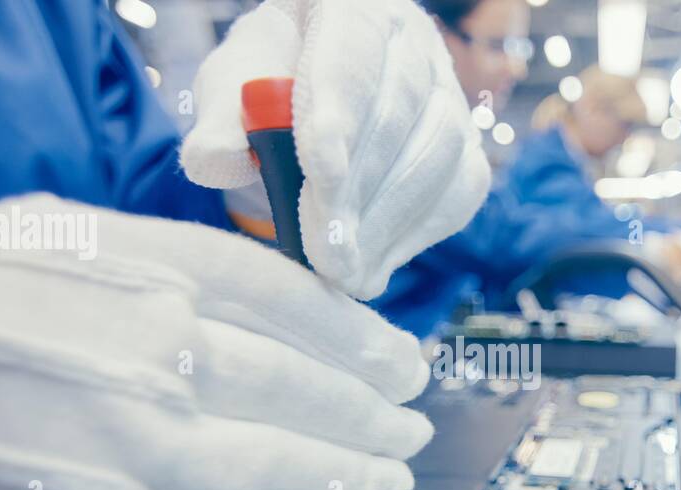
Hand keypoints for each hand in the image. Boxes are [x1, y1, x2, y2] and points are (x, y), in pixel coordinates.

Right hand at [0, 194, 431, 489]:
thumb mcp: (33, 246)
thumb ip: (153, 263)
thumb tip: (284, 312)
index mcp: (112, 264)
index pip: (280, 295)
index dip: (359, 334)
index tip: (401, 359)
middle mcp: (125, 356)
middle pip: (299, 387)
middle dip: (373, 412)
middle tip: (406, 425)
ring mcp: (117, 465)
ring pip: (283, 474)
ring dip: (354, 479)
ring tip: (385, 478)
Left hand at [180, 0, 489, 299]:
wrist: (305, 100)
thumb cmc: (265, 84)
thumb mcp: (229, 90)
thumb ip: (218, 121)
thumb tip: (214, 159)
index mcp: (349, 7)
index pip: (352, 54)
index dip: (340, 114)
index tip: (319, 176)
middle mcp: (410, 42)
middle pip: (401, 110)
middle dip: (361, 189)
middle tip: (325, 253)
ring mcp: (447, 93)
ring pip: (439, 153)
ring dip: (389, 221)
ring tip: (344, 271)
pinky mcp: (465, 147)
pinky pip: (459, 191)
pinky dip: (418, 235)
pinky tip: (375, 267)